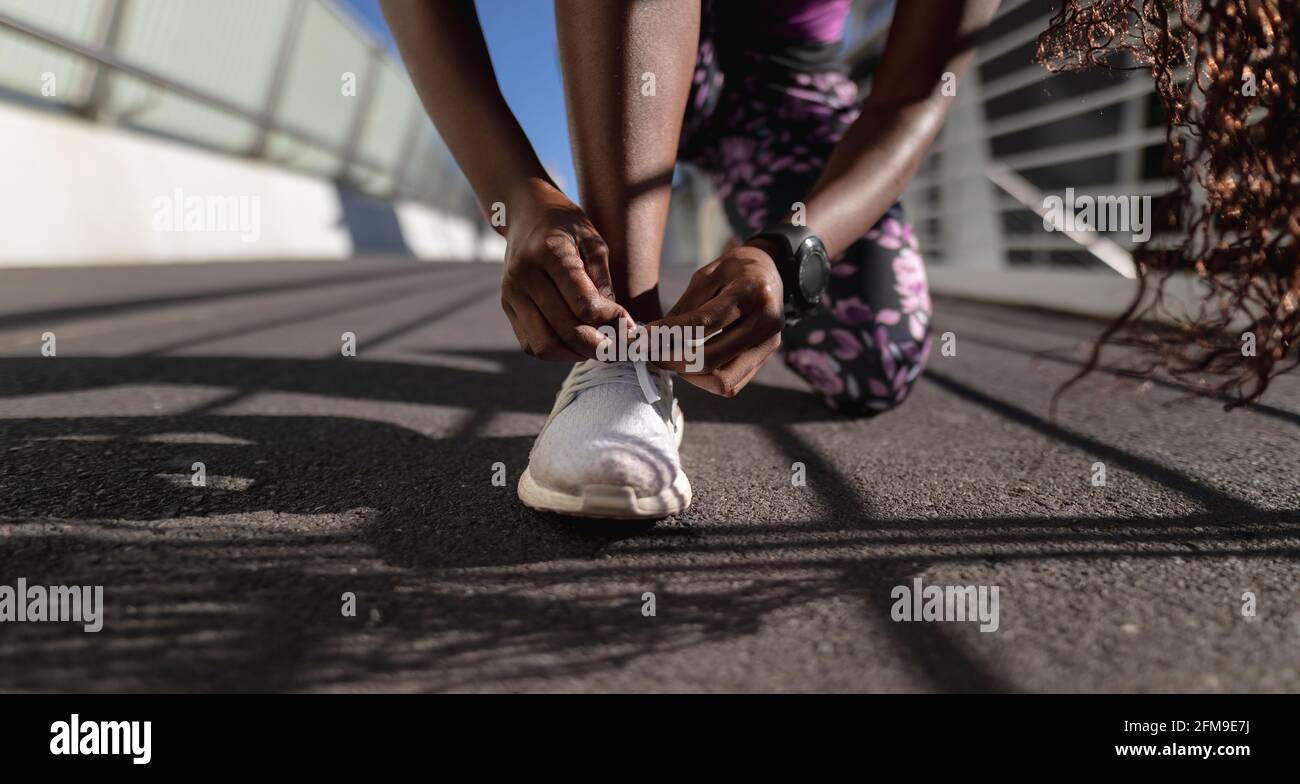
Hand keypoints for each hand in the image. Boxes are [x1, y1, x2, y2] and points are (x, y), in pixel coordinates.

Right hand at [501, 178, 630, 359]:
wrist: (526, 213)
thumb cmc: (567, 227)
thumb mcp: (594, 242)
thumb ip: (604, 282)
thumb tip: (617, 324)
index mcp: (550, 253)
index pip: (584, 305)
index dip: (611, 322)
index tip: (629, 326)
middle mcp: (525, 275)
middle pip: (565, 330)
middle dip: (598, 346)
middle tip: (620, 348)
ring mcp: (511, 293)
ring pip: (545, 345)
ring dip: (576, 355)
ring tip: (599, 348)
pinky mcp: (507, 306)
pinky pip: (532, 344)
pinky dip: (557, 352)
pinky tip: (577, 344)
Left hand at [649, 241, 784, 396]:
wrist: (773, 271)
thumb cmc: (735, 270)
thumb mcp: (708, 276)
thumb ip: (685, 308)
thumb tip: (654, 339)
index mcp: (752, 292)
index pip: (704, 323)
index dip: (669, 334)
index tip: (642, 339)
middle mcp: (767, 322)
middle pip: (712, 360)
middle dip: (674, 361)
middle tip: (652, 353)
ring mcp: (769, 345)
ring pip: (723, 381)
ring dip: (689, 376)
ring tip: (670, 359)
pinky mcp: (765, 359)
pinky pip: (731, 384)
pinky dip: (705, 379)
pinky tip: (689, 364)